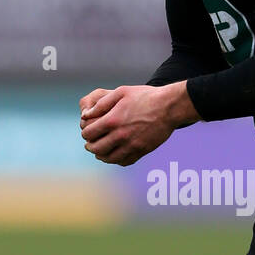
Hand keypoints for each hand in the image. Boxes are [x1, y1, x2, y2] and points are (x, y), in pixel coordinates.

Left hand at [80, 83, 196, 165]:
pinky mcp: (142, 151)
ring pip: (109, 158)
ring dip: (101, 155)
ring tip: (100, 152)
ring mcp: (131, 145)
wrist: (168, 107)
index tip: (87, 131)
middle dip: (90, 146)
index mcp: (112, 120)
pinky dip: (116, 160)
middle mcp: (120, 135)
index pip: (89, 134)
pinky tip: (114, 155)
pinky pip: (124, 161)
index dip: (85, 133)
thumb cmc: (145, 96)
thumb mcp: (120, 92)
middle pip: (97, 148)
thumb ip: (101, 104)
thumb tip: (85, 115)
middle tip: (89, 144)